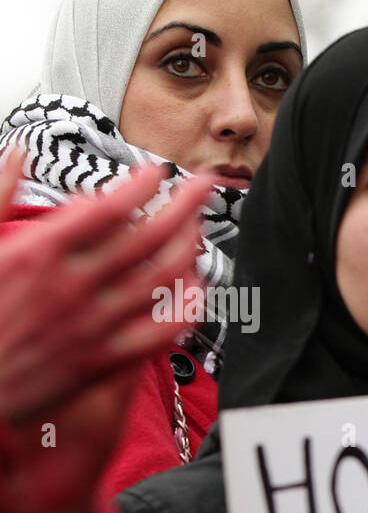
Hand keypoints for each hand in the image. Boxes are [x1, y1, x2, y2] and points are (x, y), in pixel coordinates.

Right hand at [0, 148, 212, 512]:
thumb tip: (18, 152)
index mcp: (38, 253)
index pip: (108, 209)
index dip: (142, 186)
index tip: (159, 171)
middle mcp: (72, 286)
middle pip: (147, 237)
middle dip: (184, 205)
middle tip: (203, 184)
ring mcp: (92, 324)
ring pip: (162, 280)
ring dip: (189, 248)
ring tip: (199, 228)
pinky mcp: (103, 360)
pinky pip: (161, 332)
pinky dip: (186, 307)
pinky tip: (196, 287)